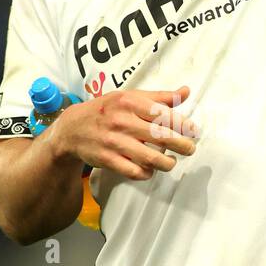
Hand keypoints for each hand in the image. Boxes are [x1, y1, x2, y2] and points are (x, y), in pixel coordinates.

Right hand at [49, 85, 200, 181]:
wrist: (72, 128)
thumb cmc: (107, 110)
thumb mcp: (129, 97)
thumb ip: (159, 97)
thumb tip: (186, 92)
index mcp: (129, 102)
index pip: (163, 114)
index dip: (183, 124)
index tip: (194, 131)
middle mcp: (122, 121)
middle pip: (161, 136)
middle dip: (182, 145)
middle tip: (190, 149)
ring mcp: (114, 142)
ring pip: (150, 158)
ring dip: (167, 163)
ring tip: (171, 162)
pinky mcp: (108, 159)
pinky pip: (134, 171)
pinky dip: (146, 173)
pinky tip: (151, 170)